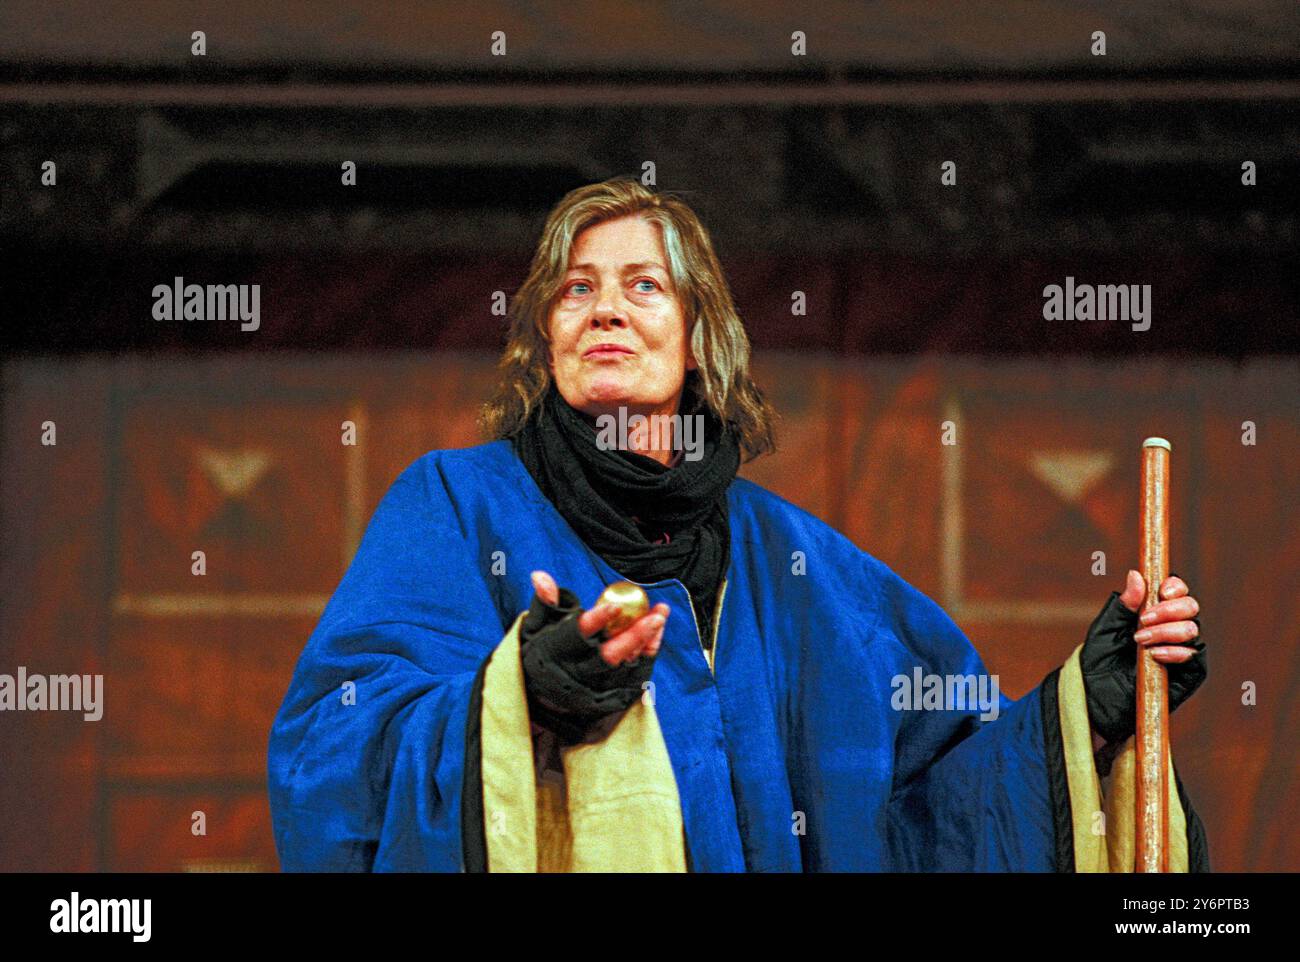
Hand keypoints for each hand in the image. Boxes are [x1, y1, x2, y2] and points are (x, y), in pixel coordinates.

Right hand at [519, 571, 670, 743]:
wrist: (544, 697)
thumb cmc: (543, 651)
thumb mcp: (536, 629)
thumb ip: (545, 603)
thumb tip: (540, 575)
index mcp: (554, 654)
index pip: (576, 637)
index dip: (596, 622)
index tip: (615, 606)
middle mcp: (575, 675)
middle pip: (608, 657)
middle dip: (634, 636)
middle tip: (656, 615)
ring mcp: (594, 690)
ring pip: (625, 667)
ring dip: (646, 643)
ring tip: (660, 617)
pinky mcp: (609, 699)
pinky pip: (634, 678)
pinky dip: (647, 656)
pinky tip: (656, 635)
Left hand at [1081, 569, 1206, 746]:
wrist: (1095, 700)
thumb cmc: (1098, 663)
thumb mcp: (1104, 630)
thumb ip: (1122, 606)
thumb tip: (1136, 575)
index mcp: (1153, 614)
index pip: (1175, 591)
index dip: (1174, 586)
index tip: (1161, 591)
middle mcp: (1171, 630)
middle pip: (1190, 607)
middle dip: (1169, 609)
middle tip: (1143, 621)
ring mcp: (1181, 653)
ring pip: (1193, 630)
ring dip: (1167, 631)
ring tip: (1140, 641)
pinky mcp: (1187, 677)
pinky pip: (1196, 658)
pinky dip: (1177, 653)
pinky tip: (1156, 655)